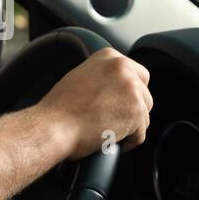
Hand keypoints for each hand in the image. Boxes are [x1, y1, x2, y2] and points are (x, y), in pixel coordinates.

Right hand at [38, 47, 152, 159]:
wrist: (53, 126)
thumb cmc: (60, 109)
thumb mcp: (81, 77)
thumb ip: (104, 77)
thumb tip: (117, 90)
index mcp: (110, 56)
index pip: (138, 75)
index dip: (128, 94)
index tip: (118, 105)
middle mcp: (124, 68)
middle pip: (145, 95)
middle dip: (131, 110)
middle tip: (111, 120)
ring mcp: (132, 90)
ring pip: (144, 115)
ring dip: (129, 127)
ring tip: (105, 129)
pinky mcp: (136, 112)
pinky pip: (140, 135)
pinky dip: (127, 142)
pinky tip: (108, 139)